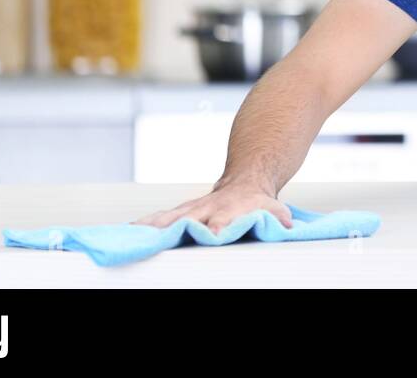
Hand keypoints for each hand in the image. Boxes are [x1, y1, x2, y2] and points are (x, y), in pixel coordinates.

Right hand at [132, 177, 293, 233]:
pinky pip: (161, 218)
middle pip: (188, 219)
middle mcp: (208, 208)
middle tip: (156, 239)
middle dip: (173, 228)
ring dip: (152, 227)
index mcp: (229, 209)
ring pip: (169, 217)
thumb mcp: (273, 206)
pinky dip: (144, 224)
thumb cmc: (258, 199)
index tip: (209, 235)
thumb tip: (287, 224)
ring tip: (132, 236)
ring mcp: (193, 209)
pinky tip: (130, 231)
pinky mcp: (182, 211)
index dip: (215, 227)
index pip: (221, 220)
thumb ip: (278, 216)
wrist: (246, 177)